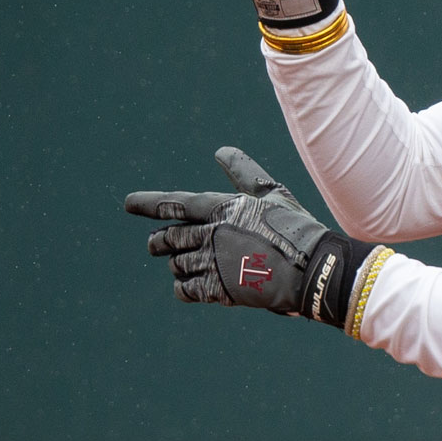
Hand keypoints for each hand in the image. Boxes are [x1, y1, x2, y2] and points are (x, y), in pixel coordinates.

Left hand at [124, 147, 372, 328]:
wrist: (313, 268)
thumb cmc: (295, 226)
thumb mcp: (270, 193)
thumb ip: (242, 172)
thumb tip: (221, 150)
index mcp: (221, 207)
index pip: (175, 204)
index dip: (149, 203)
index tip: (128, 203)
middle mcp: (211, 234)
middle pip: (169, 237)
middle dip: (160, 242)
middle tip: (156, 244)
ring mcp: (214, 263)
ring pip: (176, 264)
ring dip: (176, 264)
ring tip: (184, 263)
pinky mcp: (219, 290)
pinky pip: (185, 290)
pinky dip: (183, 288)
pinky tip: (190, 286)